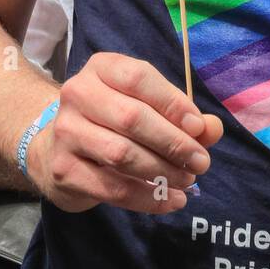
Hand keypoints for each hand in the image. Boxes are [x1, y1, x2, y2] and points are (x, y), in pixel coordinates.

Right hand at [26, 52, 222, 213]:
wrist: (57, 149)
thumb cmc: (112, 121)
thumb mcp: (145, 106)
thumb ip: (182, 115)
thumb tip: (212, 129)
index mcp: (102, 68)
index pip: (139, 78)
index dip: (173, 103)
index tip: (199, 127)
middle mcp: (78, 93)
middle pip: (132, 118)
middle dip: (173, 143)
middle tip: (201, 163)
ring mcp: (66, 131)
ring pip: (122, 154)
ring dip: (162, 172)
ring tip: (187, 181)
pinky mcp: (63, 169)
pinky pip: (112, 188)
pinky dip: (147, 198)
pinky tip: (170, 200)